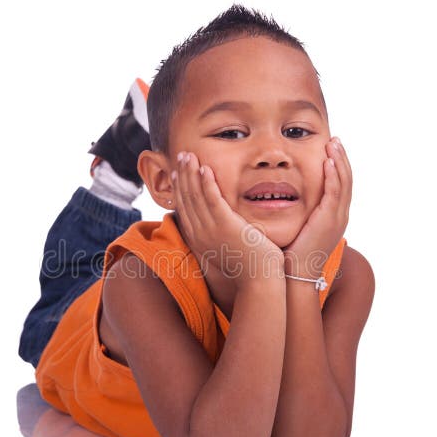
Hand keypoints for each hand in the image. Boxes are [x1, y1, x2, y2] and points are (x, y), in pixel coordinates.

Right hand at [172, 151, 283, 288]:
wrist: (259, 281)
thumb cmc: (249, 268)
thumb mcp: (228, 249)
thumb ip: (221, 235)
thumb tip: (222, 226)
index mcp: (199, 240)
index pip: (184, 209)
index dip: (180, 189)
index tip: (178, 173)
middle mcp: (200, 234)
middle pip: (186, 199)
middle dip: (182, 176)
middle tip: (181, 156)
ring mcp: (211, 230)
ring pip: (195, 196)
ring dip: (191, 173)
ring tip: (189, 155)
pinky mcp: (225, 226)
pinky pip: (212, 200)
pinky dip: (207, 183)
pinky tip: (204, 169)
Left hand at [283, 137, 351, 276]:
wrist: (296, 274)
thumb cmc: (291, 254)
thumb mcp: (298, 228)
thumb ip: (297, 213)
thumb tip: (281, 200)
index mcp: (334, 217)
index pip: (340, 185)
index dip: (337, 166)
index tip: (331, 149)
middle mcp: (340, 215)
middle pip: (346, 180)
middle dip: (341, 158)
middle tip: (336, 140)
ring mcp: (337, 218)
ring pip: (344, 182)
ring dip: (339, 161)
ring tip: (333, 144)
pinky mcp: (329, 220)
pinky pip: (334, 193)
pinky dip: (332, 176)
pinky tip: (327, 162)